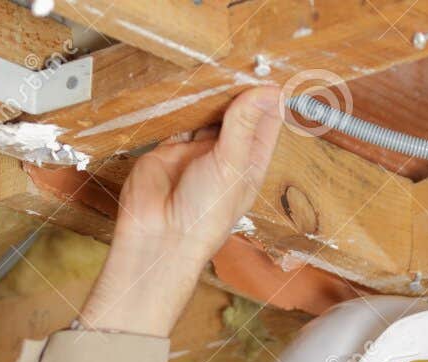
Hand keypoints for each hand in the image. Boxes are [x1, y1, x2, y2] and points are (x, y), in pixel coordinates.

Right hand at [80, 86, 282, 336]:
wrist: (158, 236)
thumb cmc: (204, 216)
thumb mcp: (231, 165)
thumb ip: (244, 126)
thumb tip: (268, 92)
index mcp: (251, 164)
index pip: (265, 124)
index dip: (268, 98)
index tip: (268, 69)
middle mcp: (226, 157)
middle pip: (237, 114)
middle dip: (238, 91)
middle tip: (239, 59)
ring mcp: (197, 152)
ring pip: (206, 114)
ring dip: (210, 95)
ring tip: (215, 67)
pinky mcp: (169, 148)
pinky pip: (177, 119)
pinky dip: (181, 103)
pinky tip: (187, 85)